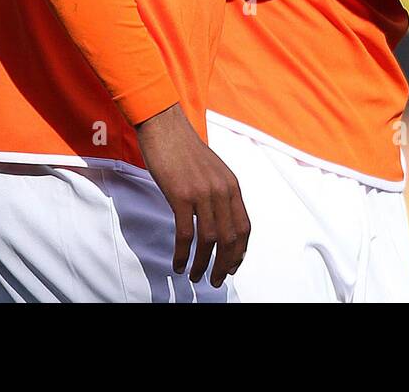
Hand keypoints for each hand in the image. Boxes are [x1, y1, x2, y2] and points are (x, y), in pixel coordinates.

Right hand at [135, 104, 250, 287]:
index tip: (233, 266)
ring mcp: (202, 193)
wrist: (165, 127)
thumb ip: (218, 192)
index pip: (244, 227)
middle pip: (230, 238)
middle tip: (216, 281)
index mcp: (231, 185)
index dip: (240, 251)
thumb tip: (218, 220)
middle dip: (224, 264)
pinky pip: (185, 234)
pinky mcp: (181, 195)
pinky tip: (178, 263)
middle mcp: (222, 190)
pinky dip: (183, 254)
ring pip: (209, 240)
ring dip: (203, 264)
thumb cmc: (184, 148)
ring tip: (195, 276)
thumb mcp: (211, 169)